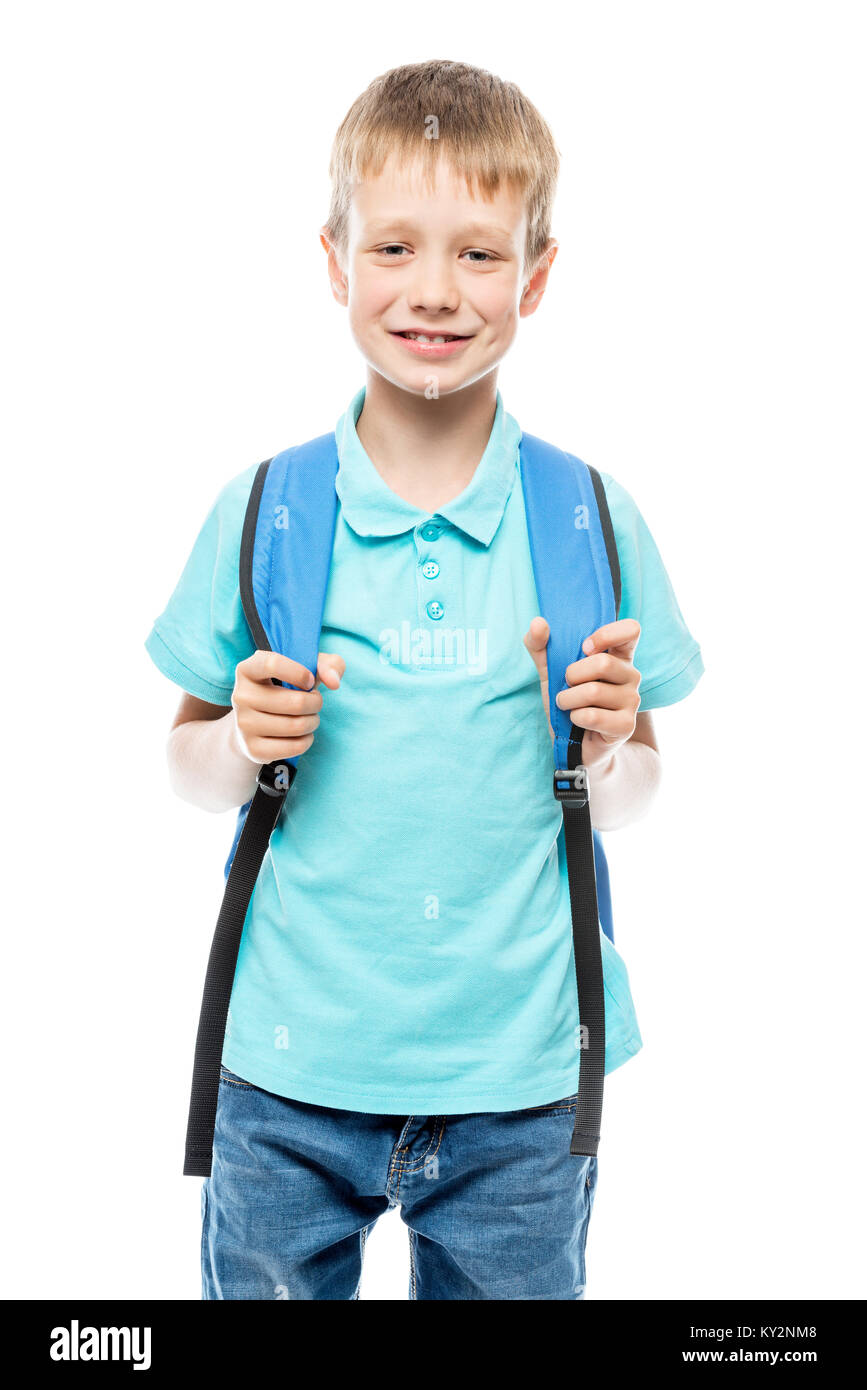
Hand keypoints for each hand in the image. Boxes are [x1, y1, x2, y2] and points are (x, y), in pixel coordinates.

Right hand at [231, 649, 344, 764]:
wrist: (257, 721)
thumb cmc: (285, 688)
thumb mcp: (305, 668)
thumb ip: (328, 664)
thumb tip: (334, 682)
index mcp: (248, 669)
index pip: (272, 664)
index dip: (299, 673)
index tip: (309, 681)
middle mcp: (240, 695)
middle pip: (296, 702)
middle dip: (316, 703)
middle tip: (314, 702)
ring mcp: (243, 724)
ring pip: (297, 726)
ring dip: (313, 722)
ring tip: (309, 717)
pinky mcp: (252, 748)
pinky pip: (294, 747)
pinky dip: (306, 741)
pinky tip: (301, 734)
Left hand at [523, 617, 640, 767]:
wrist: (574, 745)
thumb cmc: (568, 702)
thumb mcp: (550, 671)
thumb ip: (541, 645)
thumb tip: (538, 622)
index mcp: (618, 656)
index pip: (631, 630)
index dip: (606, 634)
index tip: (584, 647)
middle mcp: (631, 675)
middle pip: (603, 663)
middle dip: (572, 675)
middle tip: (566, 686)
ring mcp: (632, 701)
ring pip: (594, 691)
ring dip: (568, 699)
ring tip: (566, 705)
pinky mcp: (626, 725)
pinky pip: (592, 715)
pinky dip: (575, 717)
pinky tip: (577, 720)